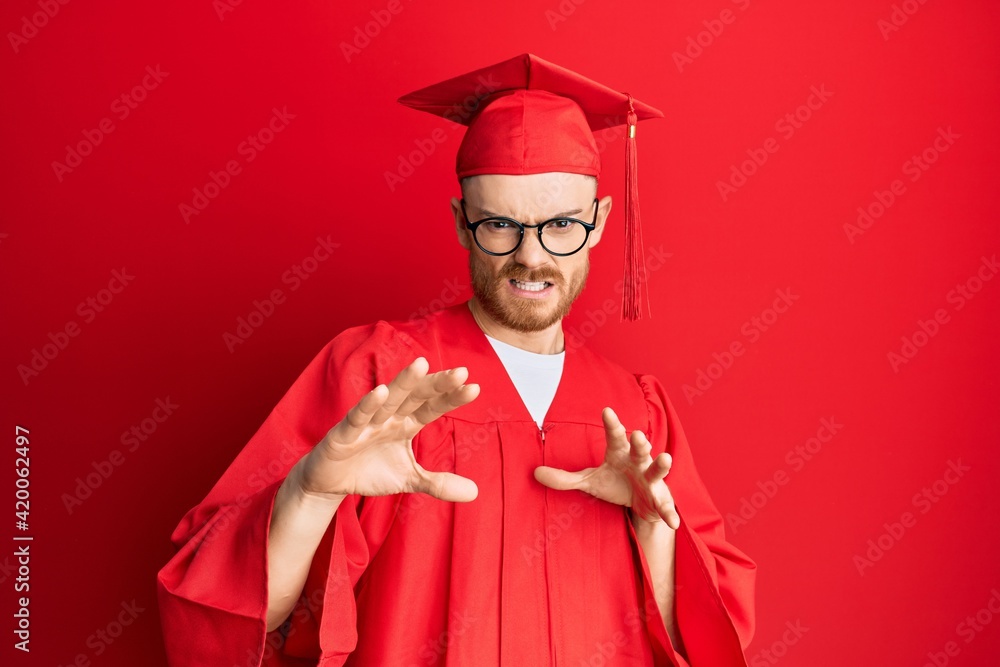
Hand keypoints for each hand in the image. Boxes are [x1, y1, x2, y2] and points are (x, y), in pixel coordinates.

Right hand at [294, 356, 479, 502]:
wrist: (330, 483)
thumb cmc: (370, 472)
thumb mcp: (409, 480)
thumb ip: (439, 483)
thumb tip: (475, 493)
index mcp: (406, 424)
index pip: (433, 407)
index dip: (451, 398)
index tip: (475, 388)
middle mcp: (389, 417)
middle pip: (416, 396)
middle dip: (436, 384)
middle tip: (461, 372)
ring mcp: (367, 423)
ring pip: (388, 399)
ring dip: (404, 383)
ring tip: (421, 364)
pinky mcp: (343, 434)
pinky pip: (357, 418)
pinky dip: (367, 406)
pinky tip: (379, 392)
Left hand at [533, 407, 679, 528]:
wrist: (639, 503)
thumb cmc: (614, 482)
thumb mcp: (589, 481)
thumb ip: (565, 478)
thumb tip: (535, 473)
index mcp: (620, 453)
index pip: (614, 436)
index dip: (611, 423)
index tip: (606, 410)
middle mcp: (638, 462)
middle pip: (639, 449)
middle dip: (640, 442)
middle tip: (637, 435)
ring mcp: (651, 480)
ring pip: (657, 471)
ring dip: (662, 465)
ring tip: (665, 459)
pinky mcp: (660, 499)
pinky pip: (665, 507)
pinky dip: (669, 513)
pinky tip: (672, 522)